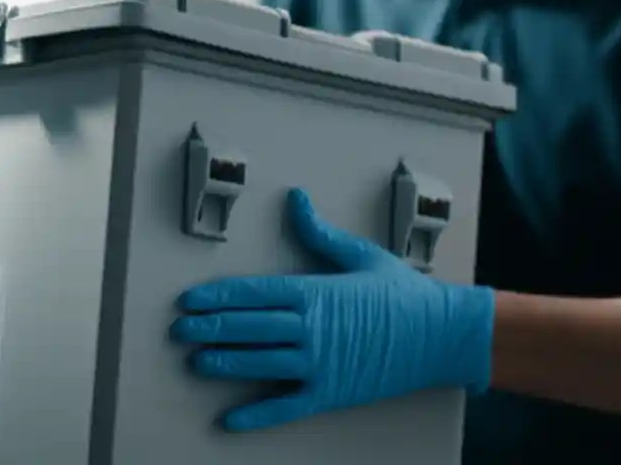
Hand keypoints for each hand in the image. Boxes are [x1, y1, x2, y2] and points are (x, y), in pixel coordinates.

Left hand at [170, 188, 494, 431]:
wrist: (441, 335)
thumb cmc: (404, 296)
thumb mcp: (360, 255)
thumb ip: (319, 233)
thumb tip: (297, 202)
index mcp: (315, 292)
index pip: (253, 292)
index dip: (217, 296)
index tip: (191, 299)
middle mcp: (312, 329)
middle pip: (249, 328)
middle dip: (210, 328)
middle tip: (179, 330)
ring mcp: (319, 364)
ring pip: (259, 364)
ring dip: (224, 364)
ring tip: (196, 362)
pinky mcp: (330, 392)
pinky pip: (286, 406)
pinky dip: (256, 416)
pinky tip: (230, 420)